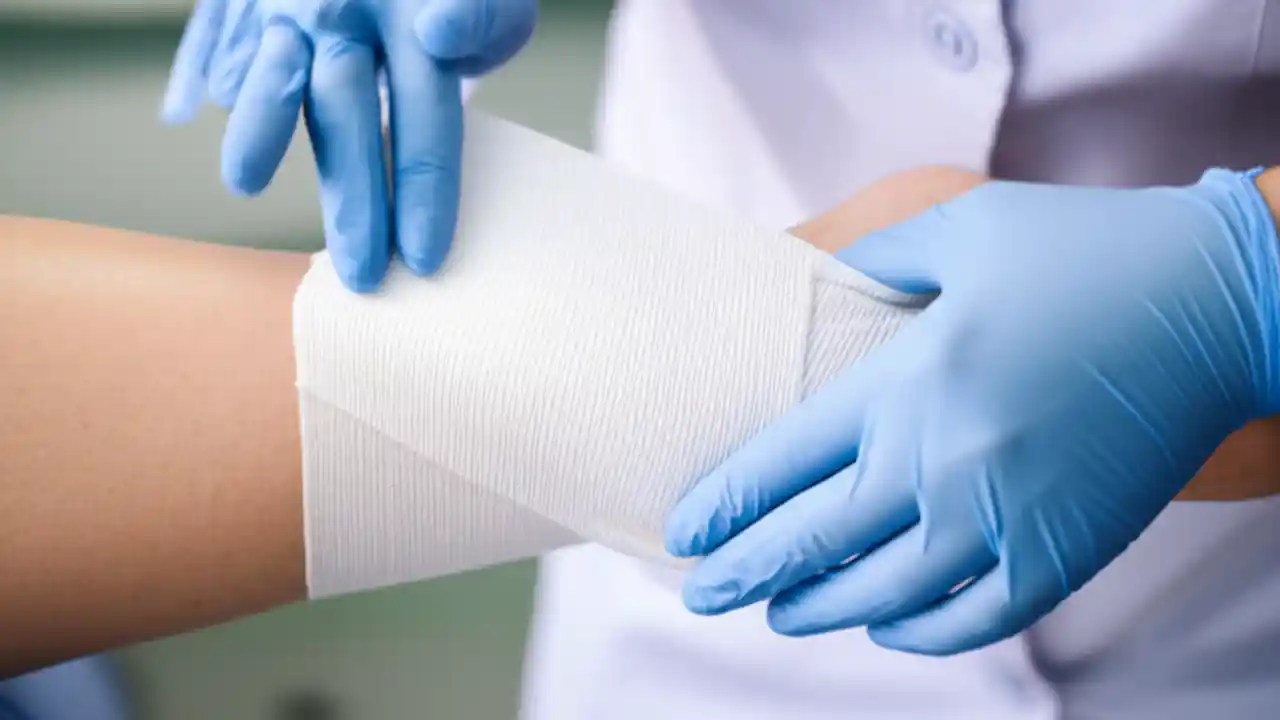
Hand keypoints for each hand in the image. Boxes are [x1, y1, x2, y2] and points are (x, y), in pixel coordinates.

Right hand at [161, 0, 536, 290]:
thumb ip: (481, 22)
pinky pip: (218, 27)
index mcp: (413, 11)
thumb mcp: (491, 1)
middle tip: (362, 275)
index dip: (424, 189)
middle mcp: (344, 1)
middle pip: (346, 109)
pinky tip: (188, 109)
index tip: (423, 258)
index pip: (423, 110)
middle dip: (354, 201)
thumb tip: (438, 37)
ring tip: (245, 183)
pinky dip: (205, 64)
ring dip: (256, 127)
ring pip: (269, 67)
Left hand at [665, 168, 1279, 654]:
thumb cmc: (1088, 251)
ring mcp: (1002, 518)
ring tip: (779, 615)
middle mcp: (941, 460)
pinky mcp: (1061, 553)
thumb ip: (876, 259)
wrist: (1223, 302)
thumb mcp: (965, 225)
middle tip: (702, 592)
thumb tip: (817, 283)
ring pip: (881, 593)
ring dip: (818, 610)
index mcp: (907, 381)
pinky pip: (973, 617)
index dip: (724, 504)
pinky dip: (920, 633)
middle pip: (813, 540)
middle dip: (745, 574)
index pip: (782, 463)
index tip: (686, 532)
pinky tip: (888, 629)